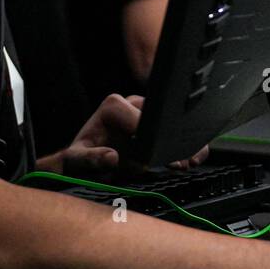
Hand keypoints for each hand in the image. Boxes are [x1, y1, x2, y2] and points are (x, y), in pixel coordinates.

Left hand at [35, 94, 208, 176]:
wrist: (87, 161)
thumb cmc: (81, 158)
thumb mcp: (76, 161)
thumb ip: (90, 159)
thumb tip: (112, 157)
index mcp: (113, 106)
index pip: (139, 120)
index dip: (146, 142)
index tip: (147, 162)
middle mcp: (133, 103)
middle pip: (159, 120)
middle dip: (167, 144)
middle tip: (174, 164)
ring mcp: (150, 112)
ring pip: (173, 123)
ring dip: (183, 144)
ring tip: (186, 162)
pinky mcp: (160, 125)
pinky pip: (180, 130)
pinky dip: (190, 144)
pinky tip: (193, 159)